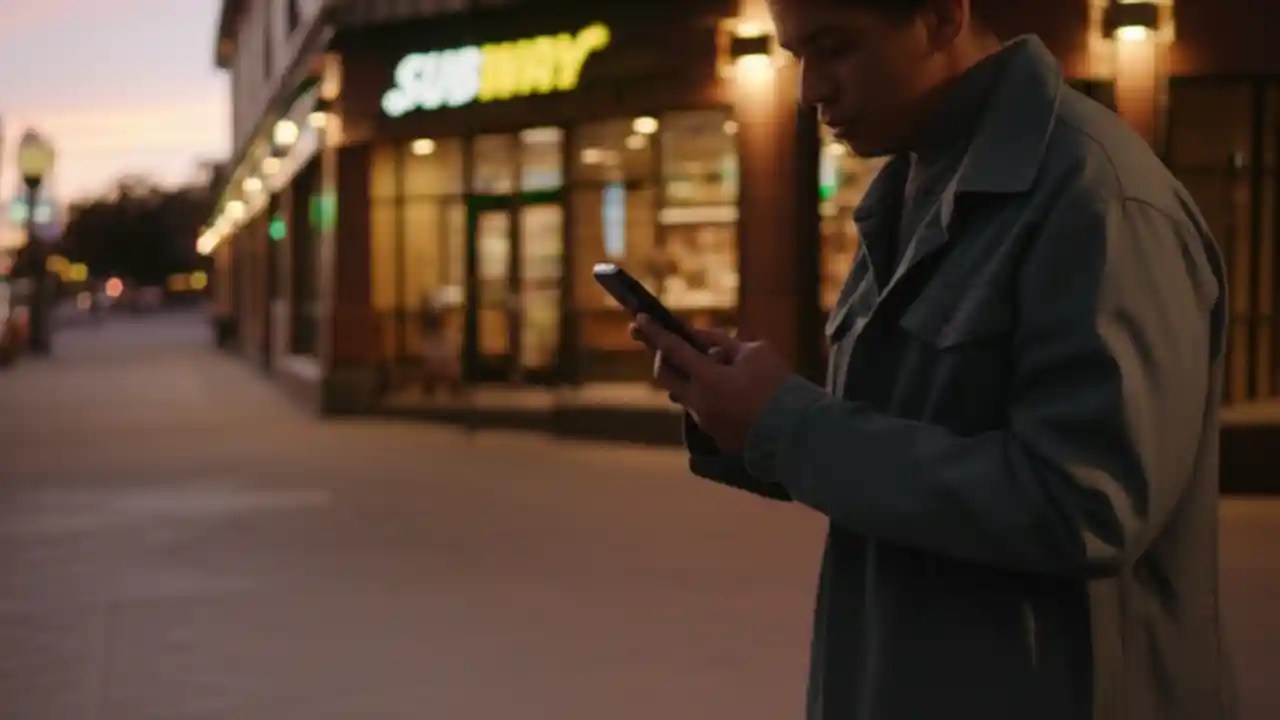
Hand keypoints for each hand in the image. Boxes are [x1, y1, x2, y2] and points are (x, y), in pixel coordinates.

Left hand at [628, 315, 792, 453]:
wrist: (798, 433)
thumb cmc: (780, 386)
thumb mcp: (755, 353)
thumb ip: (722, 343)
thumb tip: (701, 339)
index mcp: (708, 379)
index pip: (672, 349)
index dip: (655, 332)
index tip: (639, 318)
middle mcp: (699, 403)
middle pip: (664, 376)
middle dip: (661, 356)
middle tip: (665, 344)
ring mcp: (706, 423)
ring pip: (684, 394)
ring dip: (691, 378)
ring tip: (718, 370)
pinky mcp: (716, 437)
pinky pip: (704, 410)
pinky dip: (710, 397)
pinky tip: (733, 394)